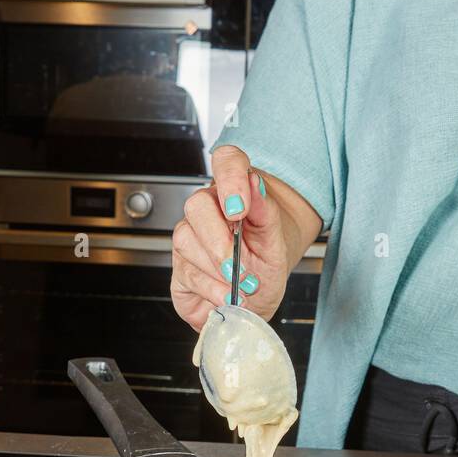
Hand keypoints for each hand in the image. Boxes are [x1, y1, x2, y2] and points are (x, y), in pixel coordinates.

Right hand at [170, 145, 290, 329]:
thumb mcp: (277, 241)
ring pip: (186, 242)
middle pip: (197, 206)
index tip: (240, 208)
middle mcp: (206, 213)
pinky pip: (186, 274)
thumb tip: (256, 185)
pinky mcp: (180, 272)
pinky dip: (211, 289)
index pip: (226, 161)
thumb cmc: (267, 261)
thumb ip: (266, 212)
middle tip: (239, 265)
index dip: (231, 178)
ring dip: (217, 269)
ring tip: (242, 286)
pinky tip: (227, 296)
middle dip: (219, 240)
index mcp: (232, 193)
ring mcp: (188, 241)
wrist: (260, 294)